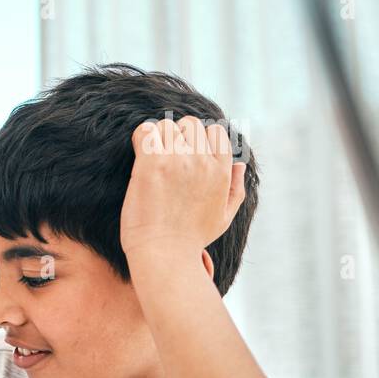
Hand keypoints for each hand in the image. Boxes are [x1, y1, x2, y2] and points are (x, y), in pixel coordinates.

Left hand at [120, 116, 246, 263]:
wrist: (164, 254)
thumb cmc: (191, 239)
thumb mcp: (224, 216)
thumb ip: (235, 188)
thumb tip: (239, 165)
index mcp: (222, 170)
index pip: (215, 130)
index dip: (199, 138)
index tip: (186, 153)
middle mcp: (202, 161)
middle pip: (190, 124)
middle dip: (178, 136)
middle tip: (165, 157)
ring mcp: (177, 160)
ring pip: (167, 126)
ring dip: (158, 137)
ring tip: (151, 158)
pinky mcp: (151, 164)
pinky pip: (146, 132)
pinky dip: (141, 137)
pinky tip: (139, 153)